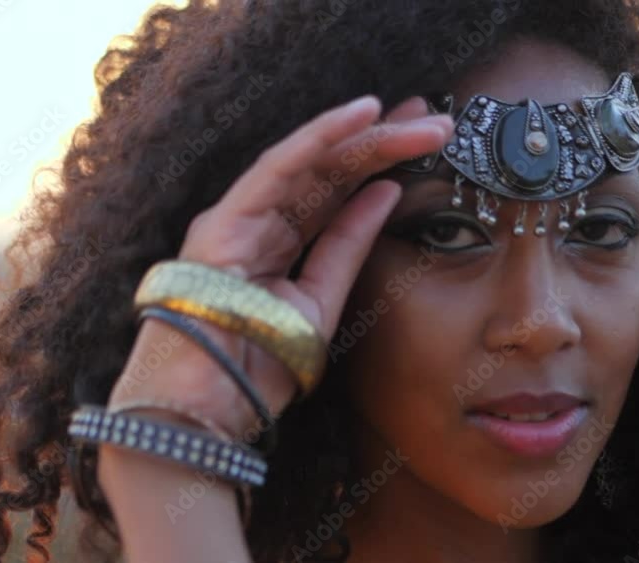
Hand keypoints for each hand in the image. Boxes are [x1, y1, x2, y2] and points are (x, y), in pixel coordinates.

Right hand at [109, 94, 452, 438]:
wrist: (203, 409)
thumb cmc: (250, 366)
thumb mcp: (319, 302)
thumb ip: (347, 246)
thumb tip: (386, 194)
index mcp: (274, 242)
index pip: (333, 192)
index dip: (380, 164)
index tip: (426, 143)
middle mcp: (255, 221)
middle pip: (326, 171)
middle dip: (382, 143)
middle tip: (435, 121)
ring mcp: (237, 218)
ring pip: (308, 163)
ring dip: (365, 137)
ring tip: (417, 116)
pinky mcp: (225, 221)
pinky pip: (278, 169)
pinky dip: (319, 138)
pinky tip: (360, 116)